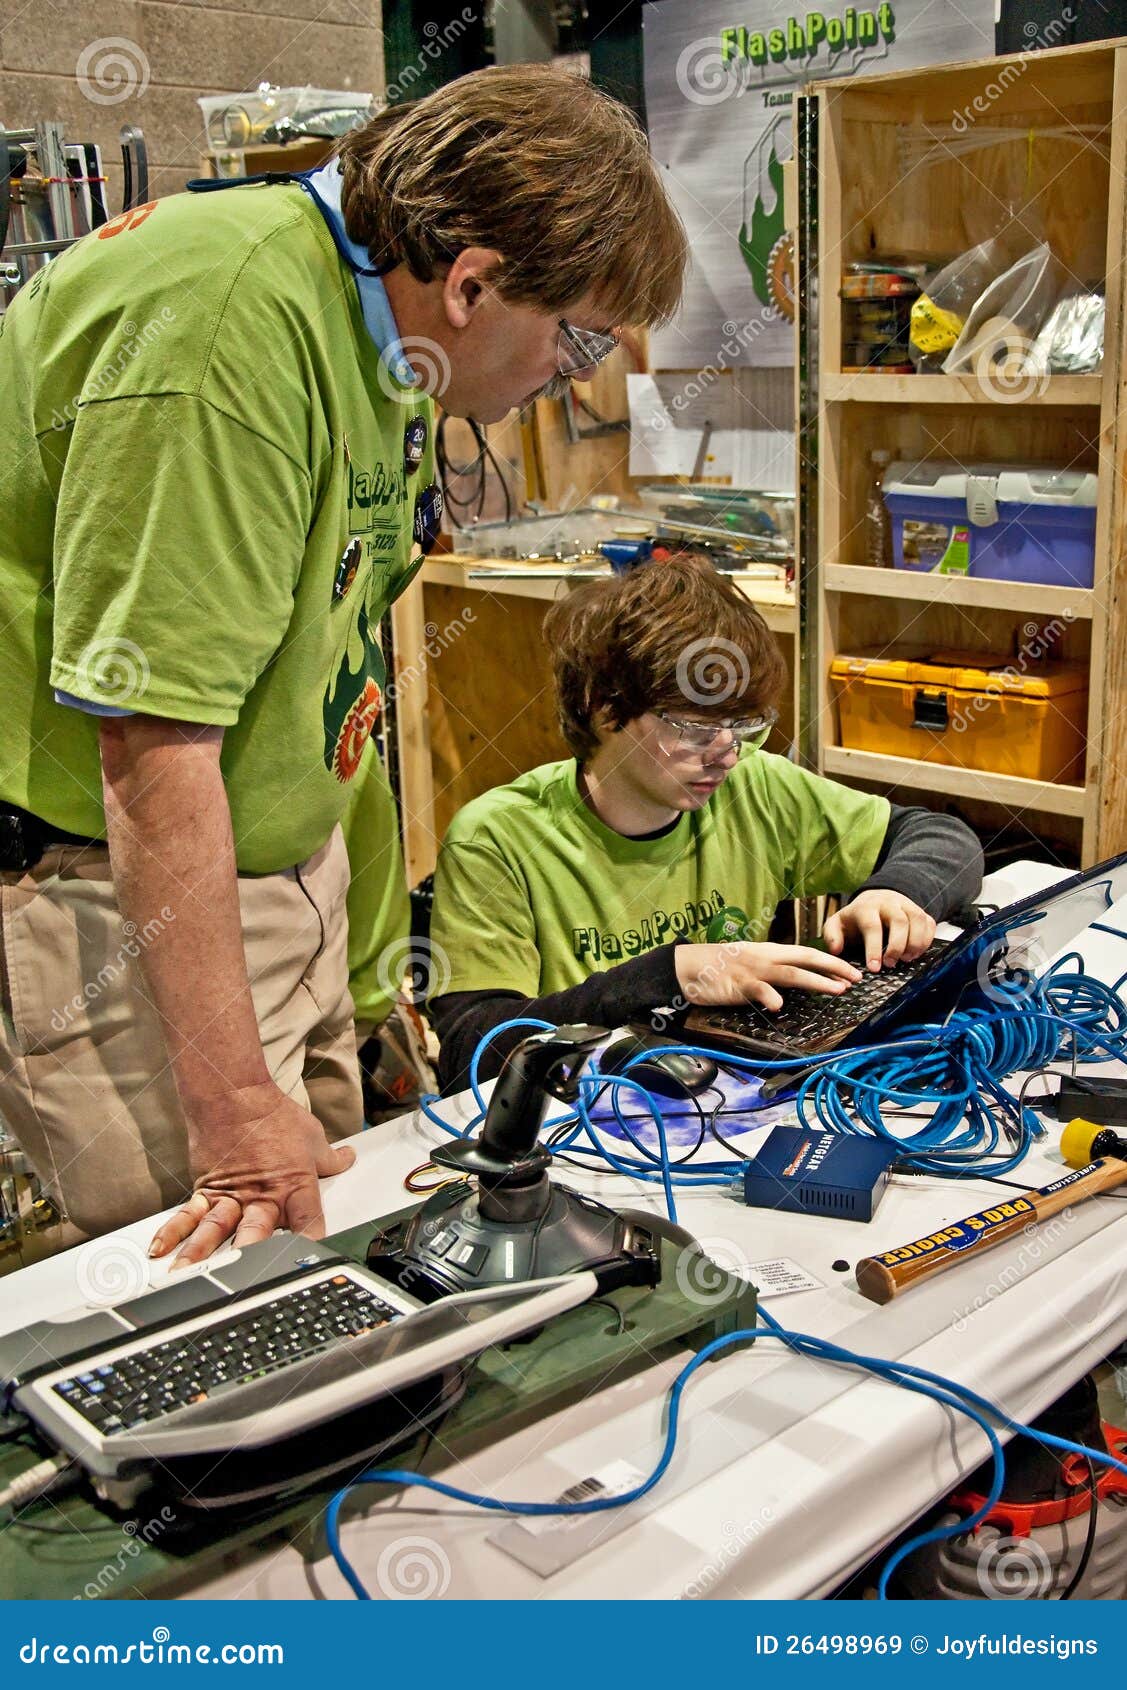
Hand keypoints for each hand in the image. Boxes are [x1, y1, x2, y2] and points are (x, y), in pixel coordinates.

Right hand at [149, 1082, 356, 1266]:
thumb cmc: (272, 1115)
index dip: (313, 1244)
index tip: (310, 1263)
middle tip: (244, 1278)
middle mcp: (262, 1196)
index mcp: (295, 1186)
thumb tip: (347, 1159)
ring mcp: (231, 1195)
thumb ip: (330, 1159)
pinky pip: (187, 1215)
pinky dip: (172, 1233)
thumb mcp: (313, 1138)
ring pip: (217, 1230)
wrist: (234, 1093)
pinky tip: (160, 1251)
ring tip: (188, 1277)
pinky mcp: (207, 1189)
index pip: (309, 1222)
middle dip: (252, 1256)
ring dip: (202, 1255)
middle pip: (257, 1233)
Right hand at [674, 941, 861, 1012]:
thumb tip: (796, 982)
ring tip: (837, 990)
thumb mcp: (750, 963)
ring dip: (816, 981)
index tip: (851, 972)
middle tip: (855, 978)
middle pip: (806, 958)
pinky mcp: (739, 984)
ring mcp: (754, 970)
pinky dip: (770, 998)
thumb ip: (772, 971)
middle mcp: (766, 956)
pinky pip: (758, 991)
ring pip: (791, 973)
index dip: (830, 961)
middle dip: (834, 967)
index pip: (807, 953)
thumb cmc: (720, 968)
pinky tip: (779, 1006)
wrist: (688, 966)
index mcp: (770, 951)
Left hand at [822, 889, 935, 971]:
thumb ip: (831, 935)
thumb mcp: (837, 923)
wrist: (876, 899)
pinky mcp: (920, 911)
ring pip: (917, 920)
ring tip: (906, 960)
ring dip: (915, 943)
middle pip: (899, 922)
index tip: (874, 968)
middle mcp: (888, 903)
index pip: (872, 926)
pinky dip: (926, 940)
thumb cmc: (856, 917)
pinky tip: (917, 953)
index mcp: (866, 907)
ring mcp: (906, 905)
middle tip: (891, 964)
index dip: (874, 948)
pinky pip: (929, 923)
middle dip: (897, 946)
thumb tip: (835, 950)